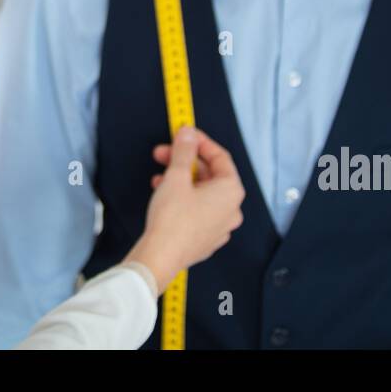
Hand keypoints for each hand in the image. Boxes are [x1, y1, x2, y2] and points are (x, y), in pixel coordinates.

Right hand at [122, 127, 244, 295]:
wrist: (160, 257)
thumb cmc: (172, 219)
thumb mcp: (176, 176)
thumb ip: (184, 151)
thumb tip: (188, 134)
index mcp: (231, 192)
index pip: (220, 157)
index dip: (200, 142)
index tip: (184, 134)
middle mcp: (231, 210)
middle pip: (210, 175)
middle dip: (185, 162)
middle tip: (164, 153)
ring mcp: (220, 227)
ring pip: (202, 193)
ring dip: (181, 180)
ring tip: (159, 177)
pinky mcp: (205, 239)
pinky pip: (197, 210)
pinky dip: (183, 198)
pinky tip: (164, 194)